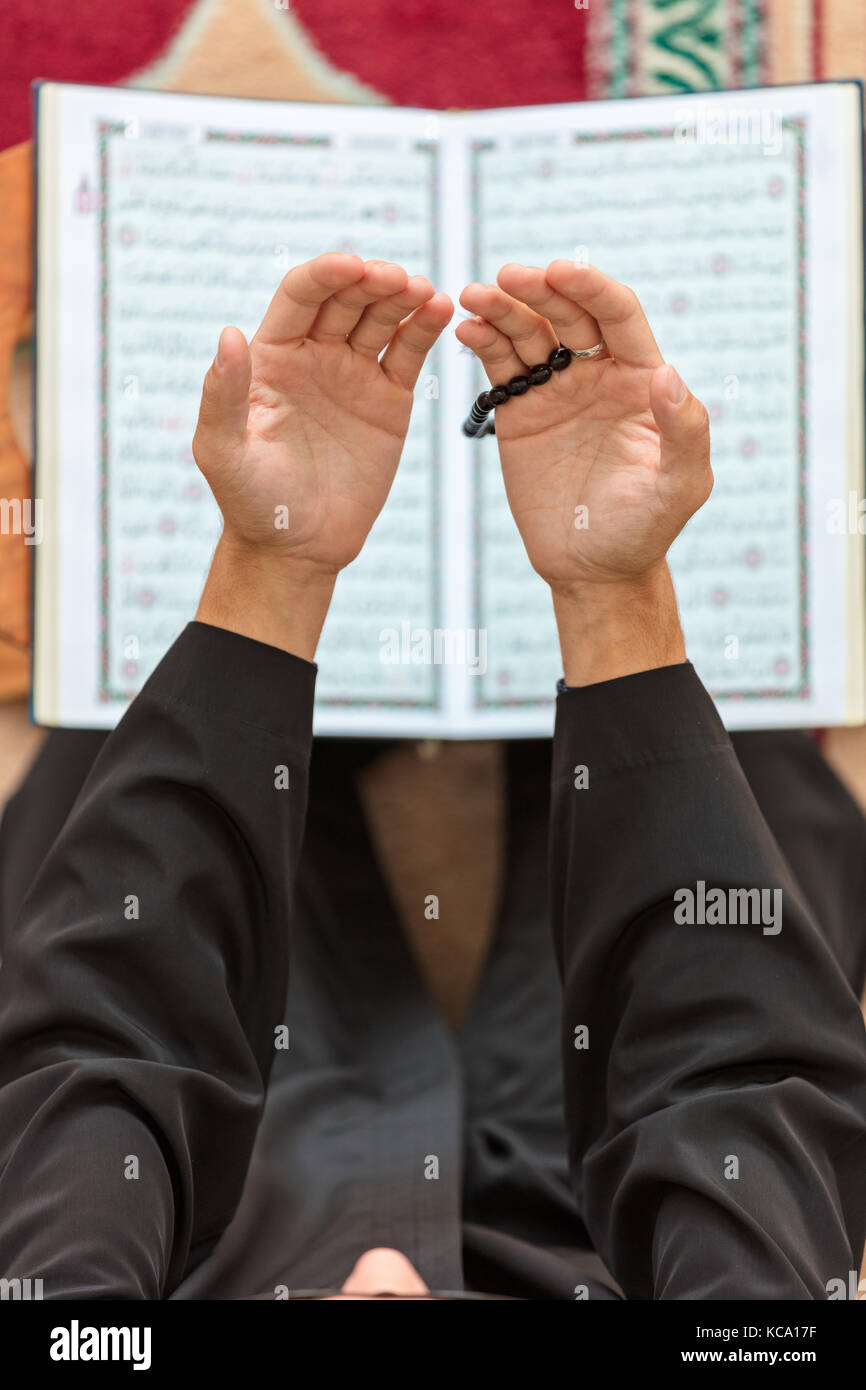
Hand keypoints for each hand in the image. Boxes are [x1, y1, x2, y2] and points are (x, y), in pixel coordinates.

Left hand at [193, 252, 452, 578]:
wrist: (298, 548)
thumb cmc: (250, 502)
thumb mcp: (223, 451)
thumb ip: (223, 395)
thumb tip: (229, 334)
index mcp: (271, 356)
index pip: (300, 296)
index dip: (325, 275)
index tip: (351, 266)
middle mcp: (313, 354)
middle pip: (345, 299)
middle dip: (371, 281)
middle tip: (396, 279)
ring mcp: (353, 374)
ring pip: (381, 318)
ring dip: (402, 297)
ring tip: (424, 292)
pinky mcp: (388, 399)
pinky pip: (408, 353)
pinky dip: (425, 328)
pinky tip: (441, 309)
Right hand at [456, 261, 711, 592]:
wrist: (592, 569)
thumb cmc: (646, 529)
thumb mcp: (679, 485)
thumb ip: (684, 430)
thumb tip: (668, 373)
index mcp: (640, 379)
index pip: (618, 315)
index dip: (590, 290)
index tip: (560, 270)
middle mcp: (598, 374)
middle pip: (567, 314)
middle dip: (538, 290)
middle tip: (507, 278)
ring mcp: (556, 390)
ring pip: (528, 333)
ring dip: (502, 309)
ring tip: (471, 297)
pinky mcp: (520, 412)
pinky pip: (500, 368)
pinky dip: (482, 343)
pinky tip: (465, 329)